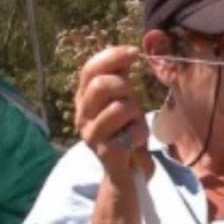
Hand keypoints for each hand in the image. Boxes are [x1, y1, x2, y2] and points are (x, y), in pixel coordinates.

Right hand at [77, 45, 150, 183]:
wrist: (126, 172)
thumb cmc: (125, 131)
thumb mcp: (123, 100)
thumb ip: (120, 77)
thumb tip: (127, 51)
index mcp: (84, 98)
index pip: (89, 69)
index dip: (111, 57)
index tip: (133, 53)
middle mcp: (82, 115)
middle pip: (100, 85)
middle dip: (124, 85)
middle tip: (132, 96)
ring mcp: (91, 135)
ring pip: (120, 107)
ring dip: (136, 112)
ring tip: (134, 122)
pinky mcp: (106, 153)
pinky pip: (132, 131)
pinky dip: (141, 131)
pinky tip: (136, 139)